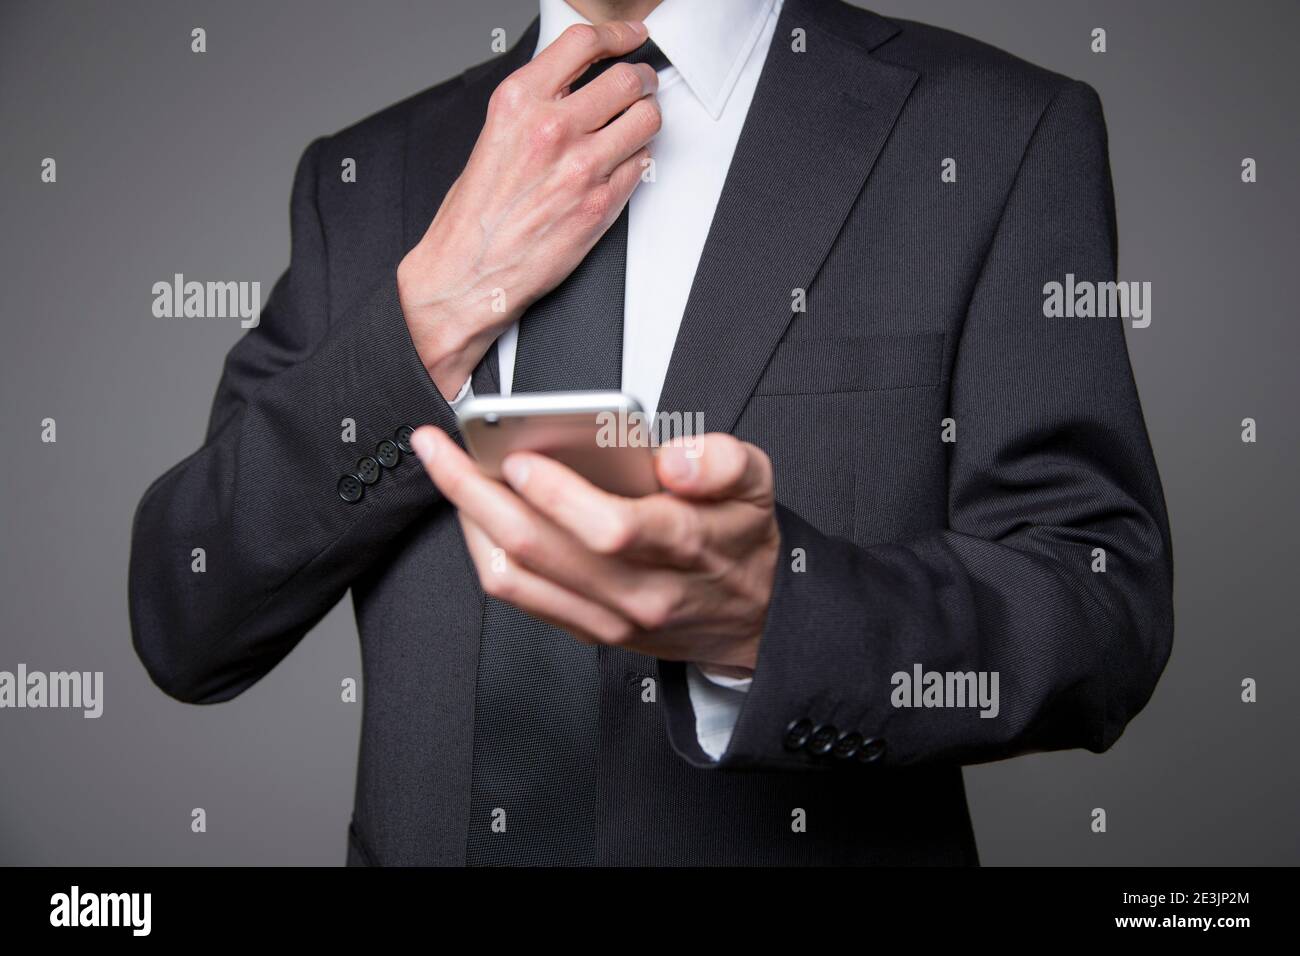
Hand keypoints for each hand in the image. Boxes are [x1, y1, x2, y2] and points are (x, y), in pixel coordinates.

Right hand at [397, 20, 661, 398]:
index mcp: (518, 102)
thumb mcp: (493, 136)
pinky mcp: (602, 204)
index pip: (584, 43)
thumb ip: (534, 105)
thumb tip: (572, 86)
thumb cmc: (474, 215)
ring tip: (636, 124)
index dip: (618, 35)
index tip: (631, 37)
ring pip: (646, 119)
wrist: (467, 273)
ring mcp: (582, 167)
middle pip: (626, 78)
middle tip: (641, 86)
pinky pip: (642, 164)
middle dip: (640, 79)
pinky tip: (620, 165)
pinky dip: (638, 160)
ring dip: (647, 118)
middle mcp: (552, 128)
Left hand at [410, 429, 780, 671]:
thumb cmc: (742, 541)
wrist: (756, 616)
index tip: (518, 455)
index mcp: (682, 544)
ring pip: (516, 577)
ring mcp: (610, 617)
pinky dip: (485, 553)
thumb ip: (722, 459)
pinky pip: (520, 598)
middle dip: (475, 492)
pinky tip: (474, 517)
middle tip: (440, 448)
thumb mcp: (757, 482)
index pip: (608, 527)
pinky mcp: (590, 630)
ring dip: (469, 523)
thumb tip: (675, 457)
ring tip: (448, 475)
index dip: (555, 493)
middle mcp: (639, 589)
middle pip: (539, 548)